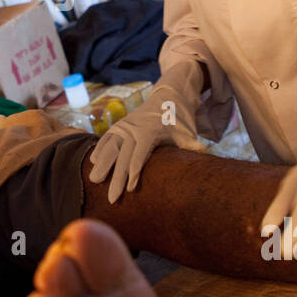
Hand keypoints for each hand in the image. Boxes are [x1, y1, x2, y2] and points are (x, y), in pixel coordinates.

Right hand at [87, 62, 207, 203]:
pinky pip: (106, 138)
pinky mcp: (119, 125)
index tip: (131, 188)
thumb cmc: (177, 121)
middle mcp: (134, 128)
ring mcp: (124, 126)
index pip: (140, 153)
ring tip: (94, 180)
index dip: (135, 171)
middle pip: (123, 155)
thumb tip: (204, 154)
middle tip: (112, 198)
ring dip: (101, 163)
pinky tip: (92, 163)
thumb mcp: (185, 132)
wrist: (166, 98)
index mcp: (150, 131)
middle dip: (116, 177)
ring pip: (110, 146)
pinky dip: (99, 149)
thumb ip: (190, 145)